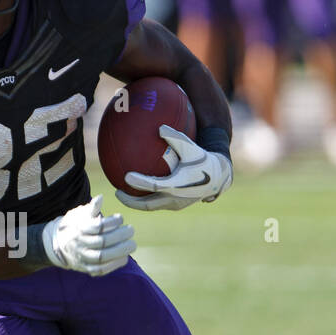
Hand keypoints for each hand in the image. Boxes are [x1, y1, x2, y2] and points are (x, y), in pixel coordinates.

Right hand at [43, 195, 135, 276]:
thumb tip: (100, 197)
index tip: (120, 218)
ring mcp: (82, 258)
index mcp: (79, 229)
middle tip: (131, 230)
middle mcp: (79, 244)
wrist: (58, 245)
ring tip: (132, 244)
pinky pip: (101, 270)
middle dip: (120, 236)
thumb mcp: (79, 215)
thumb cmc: (75, 226)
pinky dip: (114, 264)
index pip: (98, 226)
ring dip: (120, 251)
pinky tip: (124, 256)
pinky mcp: (86, 269)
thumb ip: (91, 208)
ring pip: (102, 256)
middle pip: (102, 241)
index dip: (112, 222)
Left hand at [116, 125, 231, 210]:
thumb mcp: (192, 147)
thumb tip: (160, 128)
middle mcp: (175, 199)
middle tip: (117, 192)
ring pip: (151, 206)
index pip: (155, 186)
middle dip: (130, 201)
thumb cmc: (203, 160)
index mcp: (178, 185)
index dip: (140, 182)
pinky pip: (156, 203)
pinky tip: (136, 189)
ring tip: (122, 193)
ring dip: (136, 202)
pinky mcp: (176, 206)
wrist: (218, 177)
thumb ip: (177, 138)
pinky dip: (145, 198)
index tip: (126, 176)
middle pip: (148, 205)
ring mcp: (175, 205)